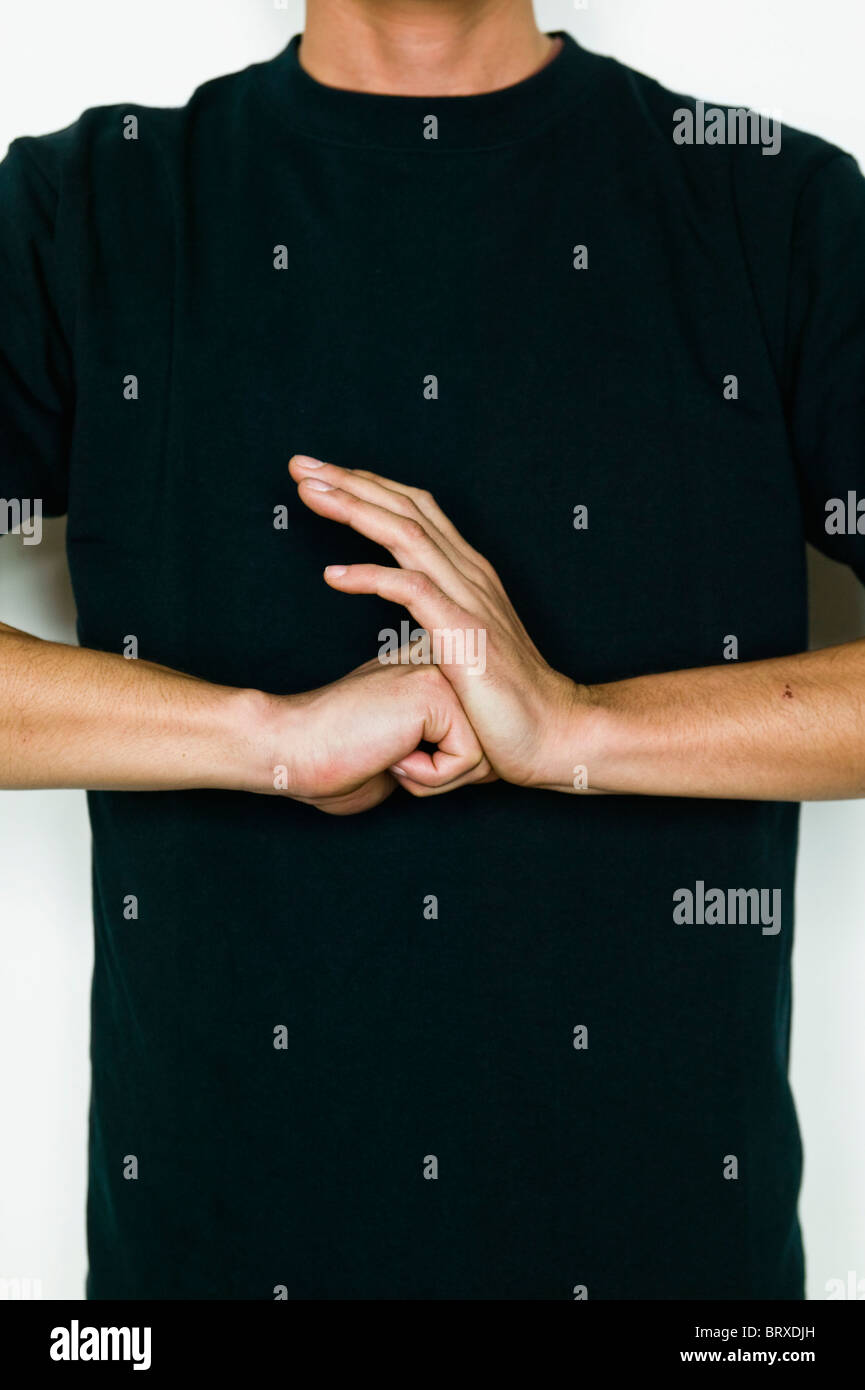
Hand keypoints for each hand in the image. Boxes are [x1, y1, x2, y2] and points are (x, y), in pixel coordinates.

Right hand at [262, 654, 494, 814]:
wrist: (290, 749)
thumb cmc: (333, 761)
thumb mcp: (400, 755)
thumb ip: (437, 748)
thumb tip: (480, 765)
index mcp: (426, 675)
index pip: (474, 739)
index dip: (441, 770)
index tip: (390, 757)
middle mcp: (437, 668)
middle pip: (484, 748)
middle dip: (443, 776)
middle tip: (389, 759)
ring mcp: (438, 675)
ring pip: (481, 757)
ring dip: (434, 778)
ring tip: (389, 755)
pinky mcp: (435, 692)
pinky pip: (467, 759)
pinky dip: (429, 776)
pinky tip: (391, 754)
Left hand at [288, 455, 584, 789]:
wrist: (553, 732)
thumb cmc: (505, 701)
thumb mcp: (462, 652)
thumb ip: (430, 634)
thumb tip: (395, 648)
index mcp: (468, 573)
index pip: (415, 511)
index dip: (369, 487)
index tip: (322, 476)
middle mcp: (469, 574)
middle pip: (404, 508)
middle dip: (350, 482)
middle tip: (301, 464)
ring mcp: (468, 600)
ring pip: (405, 534)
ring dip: (354, 509)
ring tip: (309, 493)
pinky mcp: (464, 633)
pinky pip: (411, 590)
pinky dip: (370, 576)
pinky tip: (332, 575)